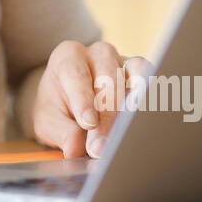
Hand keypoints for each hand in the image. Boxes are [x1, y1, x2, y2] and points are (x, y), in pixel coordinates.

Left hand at [30, 40, 154, 158]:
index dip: (83, 100)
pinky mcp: (144, 74)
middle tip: (103, 146)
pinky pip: (152, 83)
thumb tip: (76, 148)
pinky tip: (148, 121)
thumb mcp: (50, 121)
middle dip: (107, 117)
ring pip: (134, 78)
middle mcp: (98, 53)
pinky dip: (150, 101)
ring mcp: (124, 61)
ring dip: (131, 109)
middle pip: (107, 80)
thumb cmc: (59, 109)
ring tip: (128, 135)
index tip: (88, 123)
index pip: (77, 75)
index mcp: (68, 56)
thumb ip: (62, 132)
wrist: (71, 105)